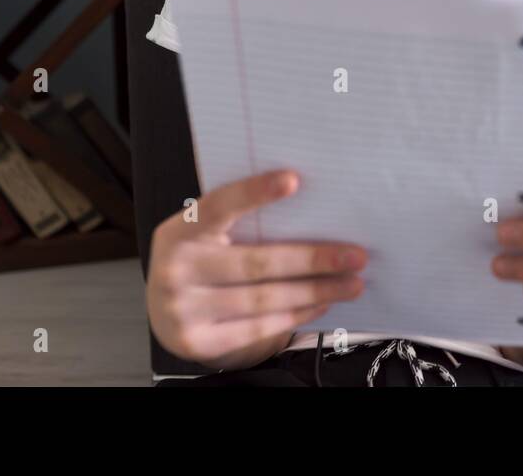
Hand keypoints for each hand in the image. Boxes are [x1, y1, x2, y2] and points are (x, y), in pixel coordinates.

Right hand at [146, 169, 367, 368]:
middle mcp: (176, 269)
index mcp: (180, 231)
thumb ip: (241, 222)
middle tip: (356, 255)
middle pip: (256, 262)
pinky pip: (260, 327)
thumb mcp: (208, 236)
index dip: (254, 192)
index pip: (219, 205)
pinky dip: (297, 314)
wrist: (167, 313)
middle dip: (313, 259)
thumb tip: (311, 204)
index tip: (294, 180)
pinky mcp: (199, 341)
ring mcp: (184, 309)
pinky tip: (323, 303)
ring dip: (316, 291)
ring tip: (352, 283)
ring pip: (264, 299)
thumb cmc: (203, 260)